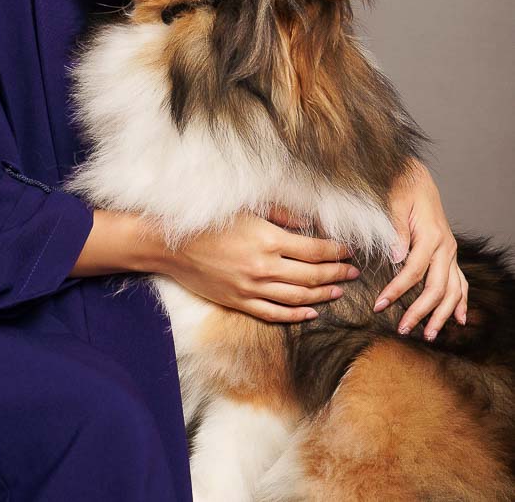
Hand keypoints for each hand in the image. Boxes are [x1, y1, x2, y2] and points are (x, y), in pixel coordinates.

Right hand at [160, 212, 359, 322]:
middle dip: (337, 273)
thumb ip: (280, 215)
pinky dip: (296, 315)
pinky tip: (310, 312)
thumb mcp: (246, 209)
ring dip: (322, 295)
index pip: (314, 250)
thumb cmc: (208, 222)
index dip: (336, 251)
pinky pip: (274, 314)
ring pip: (298, 297)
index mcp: (268, 240)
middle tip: (353, 272)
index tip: (350, 250)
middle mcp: (264, 267)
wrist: (171, 245)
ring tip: (339, 291)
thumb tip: (308, 222)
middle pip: (312, 275)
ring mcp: (252, 289)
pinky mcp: (240, 302)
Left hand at [373, 159, 467, 339]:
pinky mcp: (450, 253)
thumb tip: (396, 257)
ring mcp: (450, 251)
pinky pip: (461, 281)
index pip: (413, 272)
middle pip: (436, 287)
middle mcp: (445, 246)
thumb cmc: (402, 187)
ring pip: (453, 290)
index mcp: (430, 235)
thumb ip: (396, 229)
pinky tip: (459, 319)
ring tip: (430, 335)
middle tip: (403, 330)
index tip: (379, 305)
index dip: (396, 291)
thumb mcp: (394, 201)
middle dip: (420, 312)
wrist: (416, 175)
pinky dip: (461, 302)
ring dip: (443, 315)